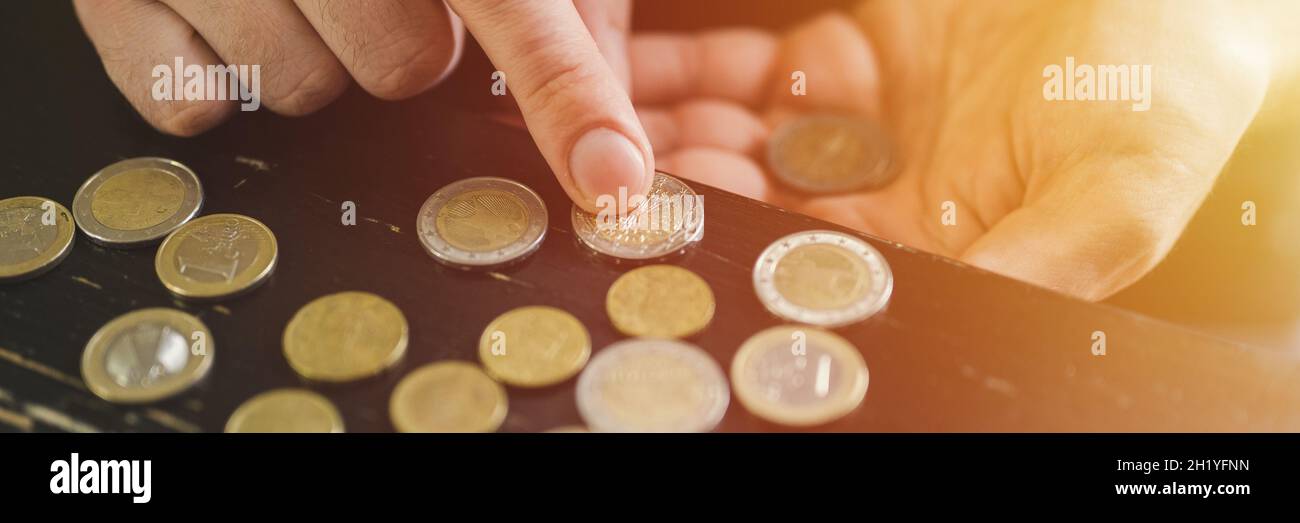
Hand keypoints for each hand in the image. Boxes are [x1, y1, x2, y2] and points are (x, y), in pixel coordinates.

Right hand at [74, 0, 652, 211]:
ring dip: (311, 61)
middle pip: (398, 68)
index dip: (569, 100)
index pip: (517, 11)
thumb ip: (557, 7)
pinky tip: (222, 12)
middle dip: (402, 51)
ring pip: (299, 90)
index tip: (607, 180)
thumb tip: (608, 127)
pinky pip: (194, 109)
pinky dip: (217, 80)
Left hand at [631, 0, 1277, 299]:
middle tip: (652, 178)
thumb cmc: (1169, 83)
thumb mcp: (1117, 193)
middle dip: (713, 197)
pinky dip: (723, 73)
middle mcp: (899, 199)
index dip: (765, 260)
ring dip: (702, 136)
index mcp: (948, 250)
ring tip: (648, 125)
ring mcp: (873, 125)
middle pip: (776, 215)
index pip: (834, 276)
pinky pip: (768, 72)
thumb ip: (1035, 267)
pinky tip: (681, 74)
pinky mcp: (859, 53)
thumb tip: (959, 326)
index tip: (706, 234)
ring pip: (758, 145)